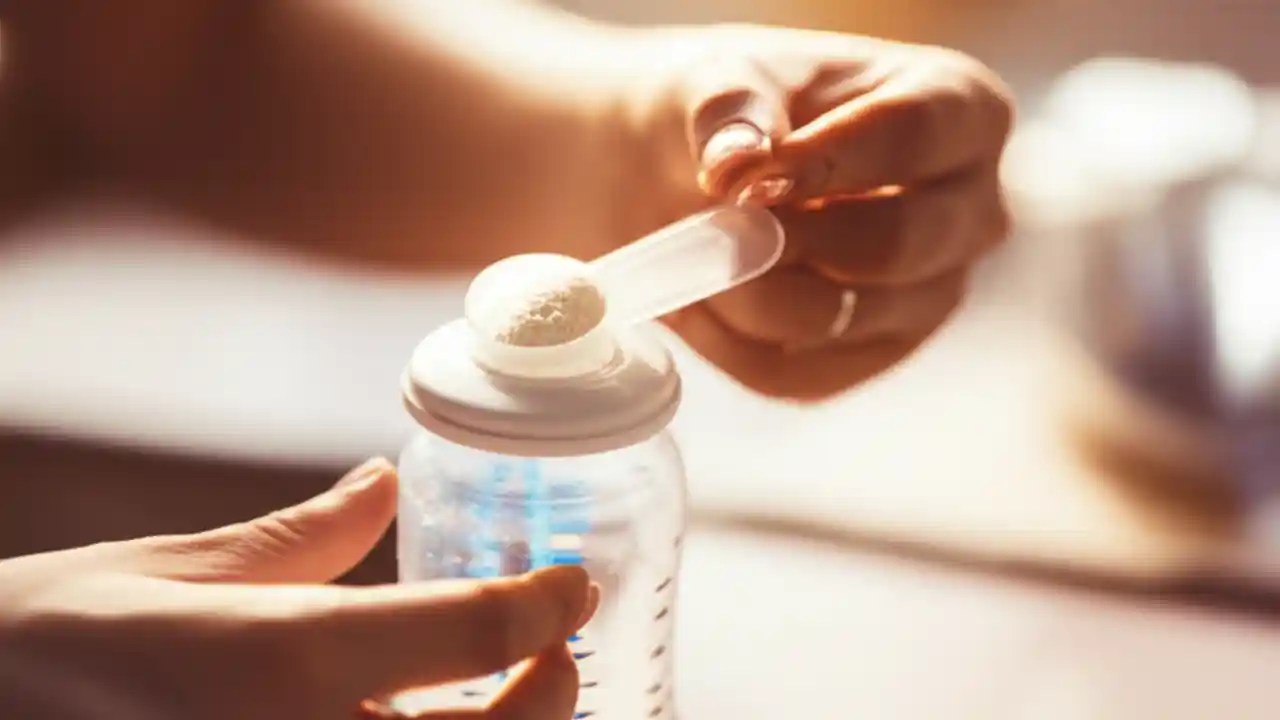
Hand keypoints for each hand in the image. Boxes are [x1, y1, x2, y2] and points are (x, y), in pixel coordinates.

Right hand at [0, 459, 596, 719]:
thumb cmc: (72, 630)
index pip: (477, 630)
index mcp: (290, 656)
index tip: (571, 586)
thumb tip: (384, 483)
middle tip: (557, 654)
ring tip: (510, 698)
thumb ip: (310, 534)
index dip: (547, 606)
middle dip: (549, 696)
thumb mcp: (195, 569)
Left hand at [630, 25, 1013, 399]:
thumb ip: (729, 112)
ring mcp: (932, 295)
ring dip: (739, 290)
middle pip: (894, 243)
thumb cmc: (738, 111)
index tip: (745, 174)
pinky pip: (794, 374)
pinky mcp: (874, 359)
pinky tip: (696, 296)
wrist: (699, 174)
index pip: (914, 136)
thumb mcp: (723, 81)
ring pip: (835, 317)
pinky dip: (724, 341)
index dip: (824, 159)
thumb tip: (735, 164)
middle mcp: (971, 213)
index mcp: (963, 110)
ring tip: (688, 249)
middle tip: (709, 225)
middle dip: (784, 239)